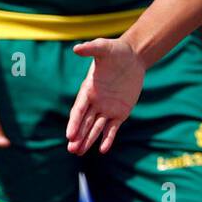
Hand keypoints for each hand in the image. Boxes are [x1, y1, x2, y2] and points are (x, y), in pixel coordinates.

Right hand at [65, 38, 145, 155]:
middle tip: (71, 150)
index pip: (79, 110)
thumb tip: (77, 49)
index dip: (74, 123)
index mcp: (88, 89)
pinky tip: (102, 150)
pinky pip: (112, 128)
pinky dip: (108, 138)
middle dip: (78, 136)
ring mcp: (107, 108)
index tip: (69, 135)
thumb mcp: (104, 48)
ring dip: (88, 140)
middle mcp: (95, 102)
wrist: (133, 56)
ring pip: (95, 128)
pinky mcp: (120, 112)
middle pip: (84, 123)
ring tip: (79, 153)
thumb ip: (91, 49)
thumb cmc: (116, 51)